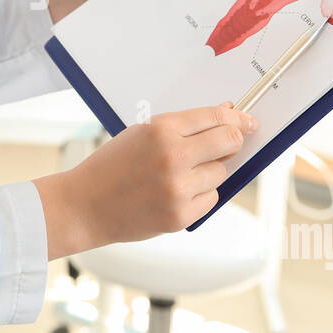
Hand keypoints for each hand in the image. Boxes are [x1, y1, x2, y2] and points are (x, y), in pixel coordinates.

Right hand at [32, 102, 255, 259]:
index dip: (237, 119)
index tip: (247, 123)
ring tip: (179, 175)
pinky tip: (174, 194)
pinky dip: (200, 195)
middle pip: (229, 142)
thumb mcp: (141, 134)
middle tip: (228, 144)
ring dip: (209, 172)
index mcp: (161, 129)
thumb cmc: (112, 167)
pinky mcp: (181, 216)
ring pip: (220, 172)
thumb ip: (182, 127)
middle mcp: (173, 156)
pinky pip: (211, 199)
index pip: (215, 117)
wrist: (85, 204)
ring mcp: (178, 188)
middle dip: (233, 142)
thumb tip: (224, 119)